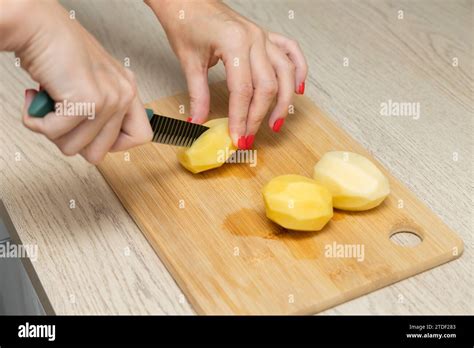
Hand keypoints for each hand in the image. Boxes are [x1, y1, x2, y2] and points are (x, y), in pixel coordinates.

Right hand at [1, 0, 151, 163]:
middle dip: (72, 140)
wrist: (38, 26)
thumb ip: (102, 113)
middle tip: (61, 117)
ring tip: (49, 103)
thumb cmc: (58, 53)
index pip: (141, 136)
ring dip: (52, 130)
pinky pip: (55, 133)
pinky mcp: (87, 101)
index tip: (91, 133)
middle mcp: (124, 94)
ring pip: (74, 148)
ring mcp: (109, 99)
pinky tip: (37, 99)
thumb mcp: (91, 85)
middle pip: (99, 152)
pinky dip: (37, 121)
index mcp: (128, 91)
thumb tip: (94, 146)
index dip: (113, 144)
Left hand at [146, 0, 307, 148]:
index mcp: (234, 43)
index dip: (241, 118)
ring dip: (283, 101)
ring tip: (275, 122)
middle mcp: (254, 38)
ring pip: (285, 73)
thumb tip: (198, 121)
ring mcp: (263, 36)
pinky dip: (299, 70)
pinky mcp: (266, 35)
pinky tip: (298, 88)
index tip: (238, 137)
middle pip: (267, 86)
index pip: (243, 90)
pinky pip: (291, 52)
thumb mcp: (189, 62)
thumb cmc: (187, 21)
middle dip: (259, 116)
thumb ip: (197, 95)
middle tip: (249, 136)